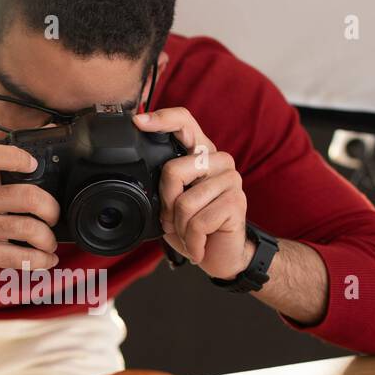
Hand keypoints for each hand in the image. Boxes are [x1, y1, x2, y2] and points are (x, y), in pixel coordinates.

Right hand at [0, 144, 61, 281]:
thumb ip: (7, 181)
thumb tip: (50, 175)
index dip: (14, 156)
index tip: (33, 164)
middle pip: (27, 196)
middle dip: (51, 210)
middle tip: (52, 217)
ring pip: (29, 228)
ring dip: (48, 239)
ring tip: (48, 242)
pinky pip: (23, 256)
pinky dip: (42, 260)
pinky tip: (45, 258)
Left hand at [133, 108, 250, 279]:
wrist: (223, 256)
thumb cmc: (197, 227)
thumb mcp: (172, 203)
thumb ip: (163, 185)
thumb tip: (141, 180)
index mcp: (200, 153)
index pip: (184, 122)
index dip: (161, 119)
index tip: (138, 122)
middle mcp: (218, 160)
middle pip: (172, 170)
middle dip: (165, 203)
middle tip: (173, 220)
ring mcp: (230, 179)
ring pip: (184, 202)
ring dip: (180, 227)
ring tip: (190, 233)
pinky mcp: (236, 202)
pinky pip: (197, 222)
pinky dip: (192, 240)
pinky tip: (200, 243)